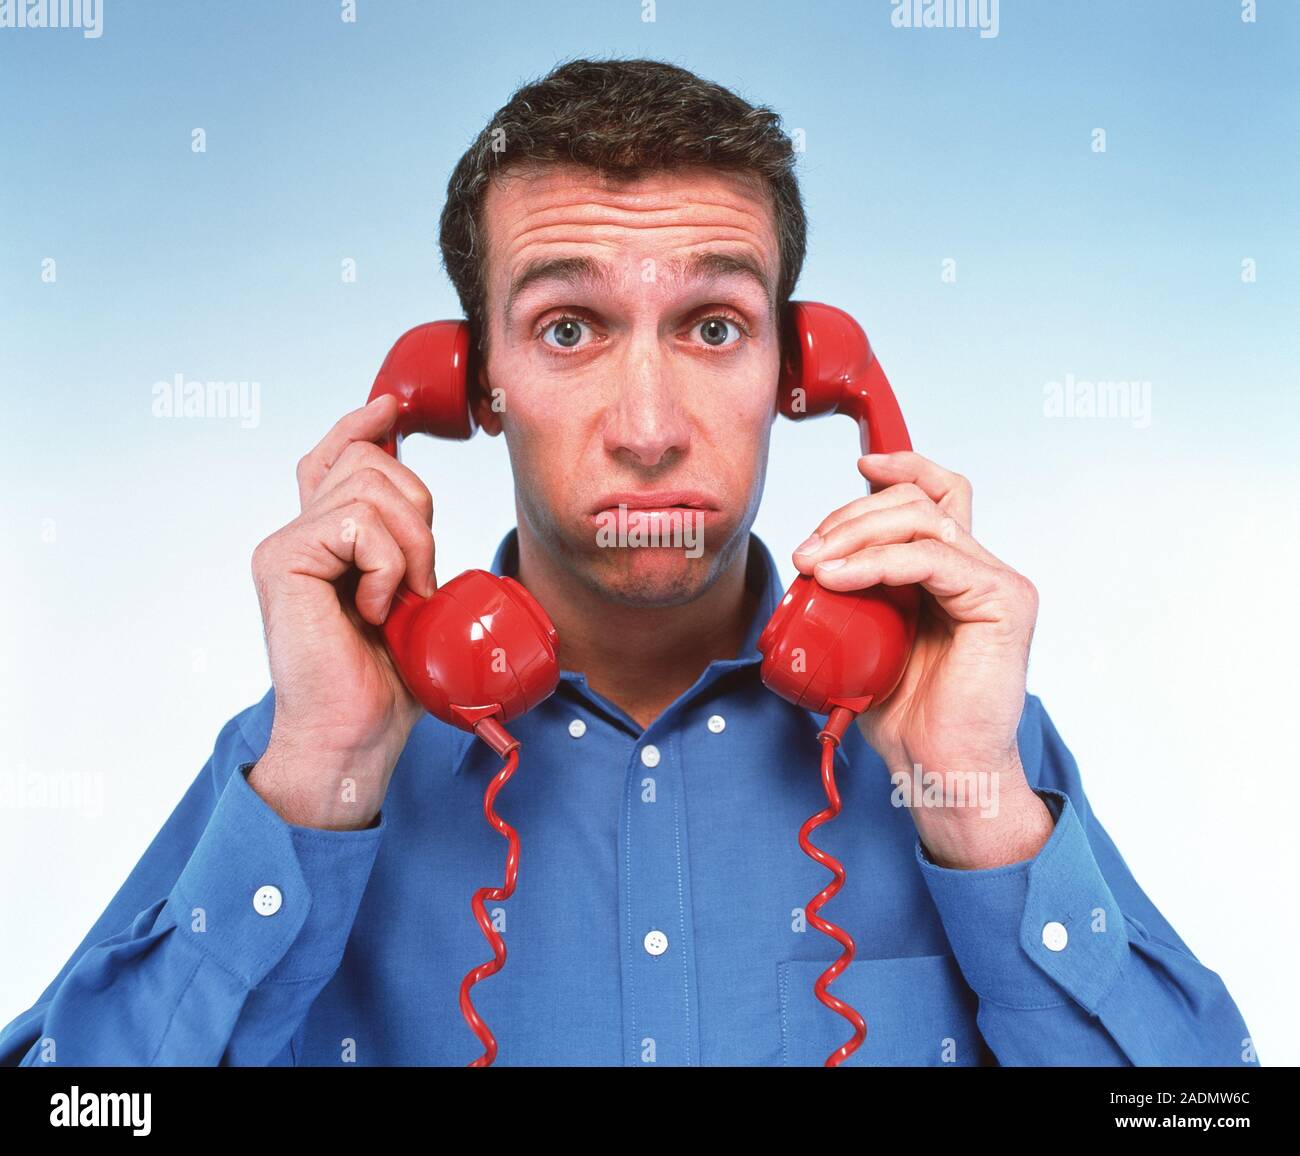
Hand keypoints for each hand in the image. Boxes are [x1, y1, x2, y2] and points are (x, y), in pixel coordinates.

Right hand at [248, 394, 435, 829]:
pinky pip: (359, 523)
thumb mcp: (410, 598)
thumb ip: (403, 547)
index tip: (389, 408)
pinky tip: (376, 609)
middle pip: (371, 463)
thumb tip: (418, 502)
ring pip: (372, 489)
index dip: (361, 427)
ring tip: (399, 599)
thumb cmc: (384, 681)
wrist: (353, 736)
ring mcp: (285, 543)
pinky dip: (387, 566)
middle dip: (419, 512)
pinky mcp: (282, 559)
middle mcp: (297, 534)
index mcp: (324, 541)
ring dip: (410, 546)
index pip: (333, 459)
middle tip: (417, 582)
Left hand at [791, 451, 1052, 868]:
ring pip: (924, 519)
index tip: (859, 467)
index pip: (936, 494)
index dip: (901, 468)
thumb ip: (856, 596)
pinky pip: (932, 559)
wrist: (939, 770)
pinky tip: (838, 578)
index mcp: (953, 573)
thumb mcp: (866, 638)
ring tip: (815, 564)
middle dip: (853, 514)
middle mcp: (981, 568)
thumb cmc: (906, 716)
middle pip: (919, 500)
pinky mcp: (1003, 602)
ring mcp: (998, 582)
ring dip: (857, 533)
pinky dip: (877, 561)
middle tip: (807, 550)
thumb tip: (811, 564)